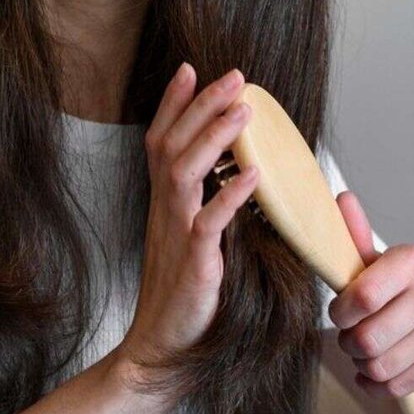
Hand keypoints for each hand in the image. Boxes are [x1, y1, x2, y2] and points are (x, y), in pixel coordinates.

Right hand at [119, 63, 258, 372]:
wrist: (162, 343)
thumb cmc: (180, 291)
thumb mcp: (185, 234)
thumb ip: (201, 199)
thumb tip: (232, 168)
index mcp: (164, 201)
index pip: (161, 140)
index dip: (173, 104)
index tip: (189, 69)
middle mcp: (165, 210)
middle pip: (173, 145)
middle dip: (201, 106)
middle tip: (233, 76)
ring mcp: (176, 233)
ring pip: (186, 173)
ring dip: (214, 139)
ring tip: (242, 112)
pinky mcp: (194, 263)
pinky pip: (208, 223)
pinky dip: (230, 198)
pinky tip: (251, 176)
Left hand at [328, 191, 413, 399]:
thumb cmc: (411, 293)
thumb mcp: (385, 264)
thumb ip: (358, 236)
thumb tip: (341, 199)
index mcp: (413, 261)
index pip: (364, 296)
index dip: (341, 312)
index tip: (340, 312)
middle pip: (367, 338)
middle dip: (348, 343)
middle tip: (351, 337)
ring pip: (379, 365)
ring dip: (362, 364)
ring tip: (366, 352)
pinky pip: (393, 385)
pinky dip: (375, 383)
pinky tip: (377, 370)